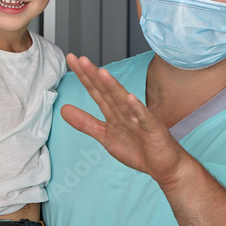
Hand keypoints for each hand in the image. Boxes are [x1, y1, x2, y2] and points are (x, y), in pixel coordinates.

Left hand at [61, 53, 186, 187]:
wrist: (162, 166)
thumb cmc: (137, 149)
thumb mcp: (105, 136)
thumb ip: (85, 123)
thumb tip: (63, 109)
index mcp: (113, 112)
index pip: (96, 90)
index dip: (84, 76)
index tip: (71, 59)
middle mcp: (125, 111)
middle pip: (107, 91)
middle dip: (94, 75)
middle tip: (80, 59)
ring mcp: (139, 118)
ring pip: (123, 101)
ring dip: (113, 87)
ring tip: (101, 73)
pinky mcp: (152, 129)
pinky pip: (144, 118)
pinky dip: (137, 109)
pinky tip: (130, 98)